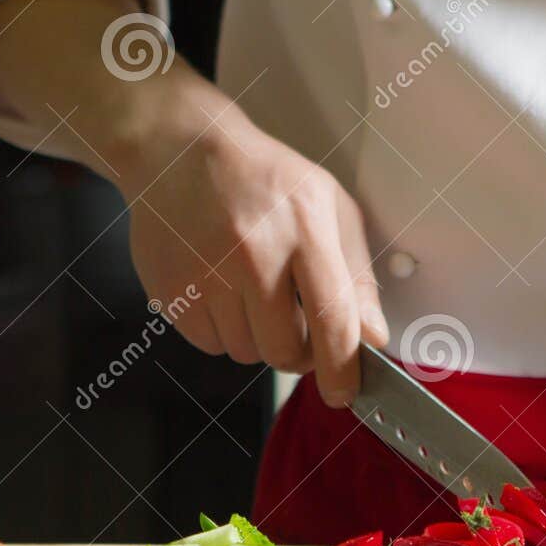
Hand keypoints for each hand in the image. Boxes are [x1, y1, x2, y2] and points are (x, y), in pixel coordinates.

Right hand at [111, 89, 386, 405]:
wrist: (178, 152)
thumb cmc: (262, 180)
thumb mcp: (327, 207)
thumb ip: (356, 276)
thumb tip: (373, 337)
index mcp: (304, 230)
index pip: (333, 321)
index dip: (342, 370)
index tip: (343, 394)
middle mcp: (254, 254)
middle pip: (285, 352)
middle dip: (295, 351)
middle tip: (291, 319)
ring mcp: (208, 274)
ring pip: (245, 353)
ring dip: (254, 335)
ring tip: (247, 287)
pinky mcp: (172, 289)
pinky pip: (209, 344)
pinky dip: (220, 328)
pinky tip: (218, 286)